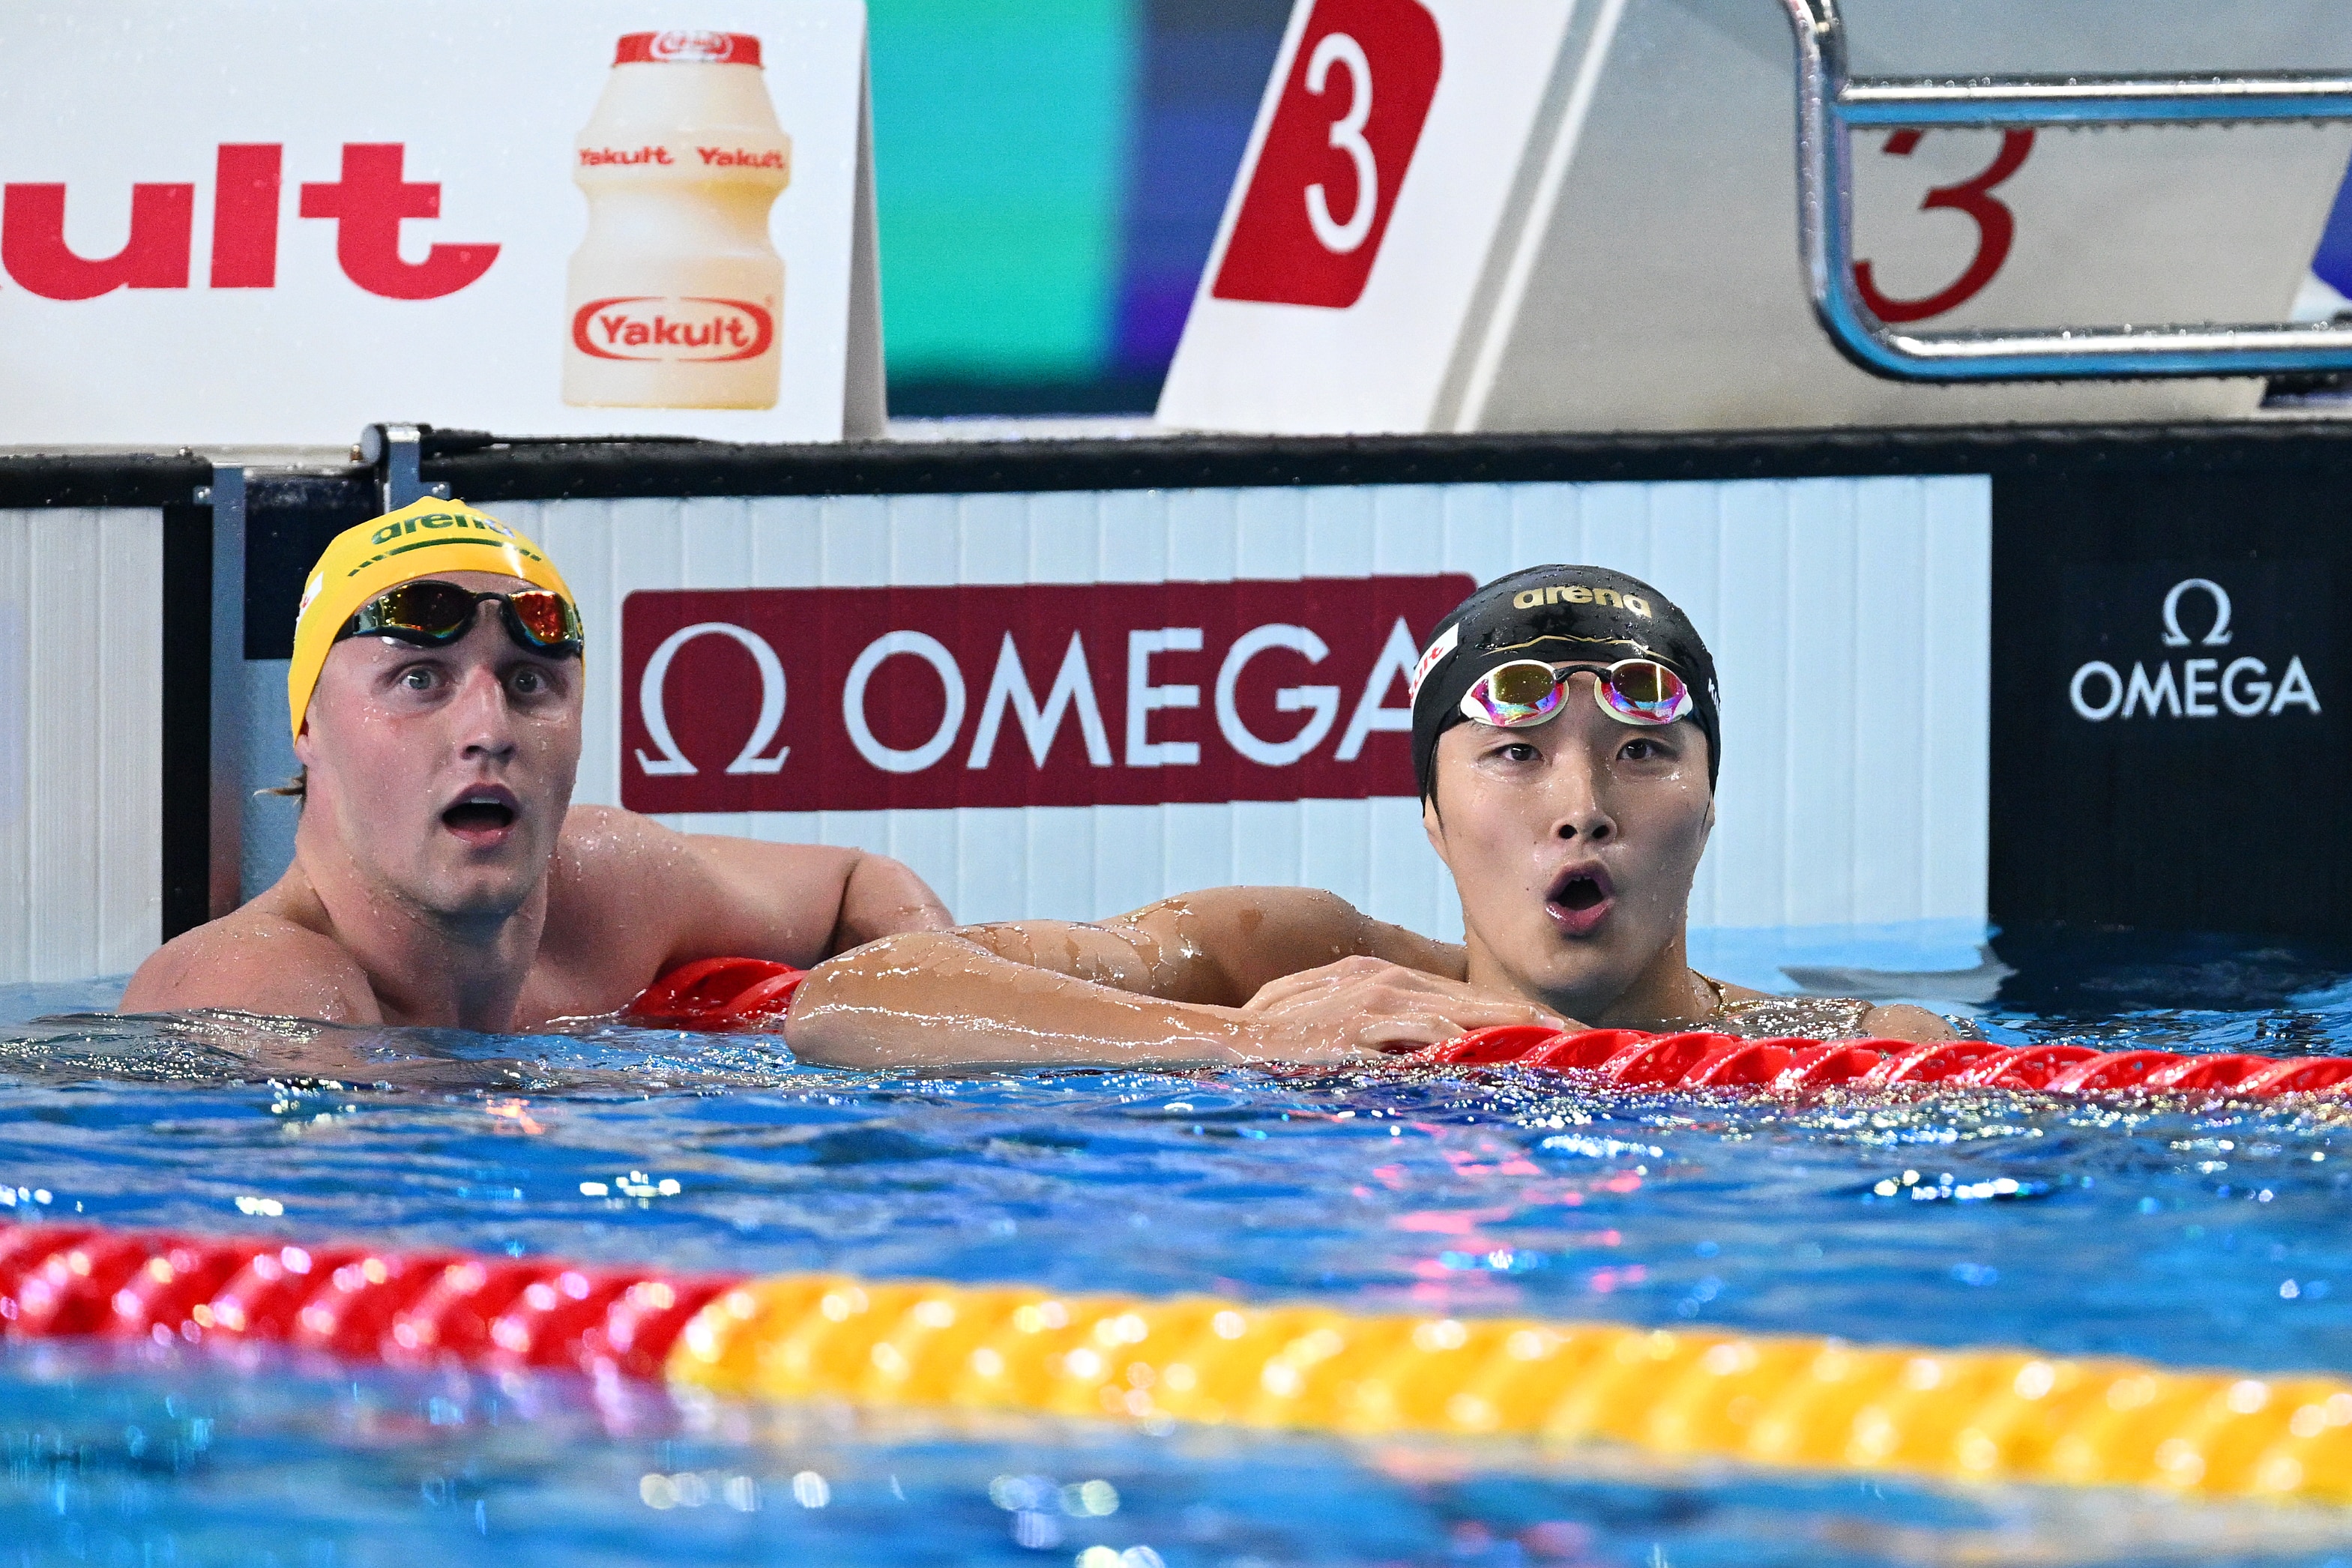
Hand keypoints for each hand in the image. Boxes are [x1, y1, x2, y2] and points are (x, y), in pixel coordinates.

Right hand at [1225, 956, 1571, 1061]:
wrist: (1226, 1038)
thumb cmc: (1274, 1040)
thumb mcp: (1330, 1027)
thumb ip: (1377, 1037)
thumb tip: (1425, 1057)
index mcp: (1383, 980)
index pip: (1466, 999)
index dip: (1516, 1016)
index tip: (1557, 1035)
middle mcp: (1387, 982)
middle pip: (1479, 1002)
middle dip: (1535, 1022)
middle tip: (1585, 1040)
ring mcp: (1375, 1001)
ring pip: (1465, 1015)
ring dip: (1515, 1033)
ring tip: (1561, 1050)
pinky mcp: (1362, 1027)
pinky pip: (1425, 1036)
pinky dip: (1464, 1046)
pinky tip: (1500, 1058)